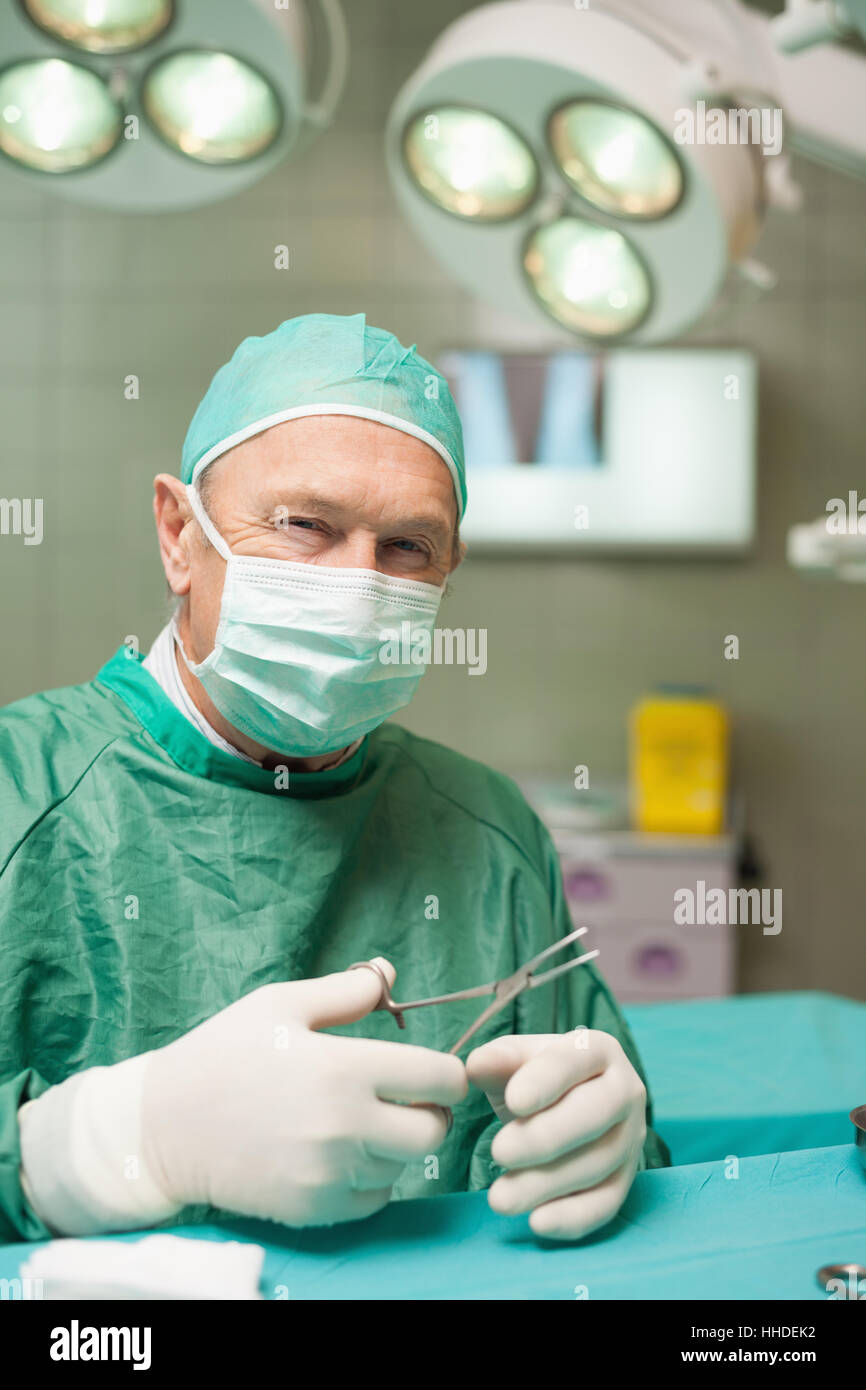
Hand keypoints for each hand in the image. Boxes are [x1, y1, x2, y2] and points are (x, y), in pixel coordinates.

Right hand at [142, 959, 465, 1227]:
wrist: (164, 1126)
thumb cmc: (223, 1054)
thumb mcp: (280, 1004)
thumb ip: (345, 990)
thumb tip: (389, 974)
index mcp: (344, 1068)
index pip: (441, 1078)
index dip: (446, 1072)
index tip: (429, 1071)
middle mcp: (346, 1127)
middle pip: (434, 1132)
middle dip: (429, 1112)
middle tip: (403, 1100)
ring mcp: (330, 1174)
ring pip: (405, 1166)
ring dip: (396, 1145)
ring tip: (362, 1122)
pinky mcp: (314, 1209)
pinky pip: (374, 1198)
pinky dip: (370, 1178)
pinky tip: (341, 1153)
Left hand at [466, 1031, 645, 1239]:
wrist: (567, 1103)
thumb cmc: (536, 1078)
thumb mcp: (516, 1061)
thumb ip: (498, 1060)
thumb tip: (474, 1066)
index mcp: (598, 1050)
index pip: (574, 1062)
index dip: (545, 1082)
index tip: (514, 1101)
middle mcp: (625, 1090)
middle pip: (594, 1113)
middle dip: (545, 1137)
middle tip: (500, 1152)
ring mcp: (631, 1137)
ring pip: (598, 1163)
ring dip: (548, 1184)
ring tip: (500, 1198)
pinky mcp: (627, 1178)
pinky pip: (607, 1203)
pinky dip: (573, 1218)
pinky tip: (536, 1223)